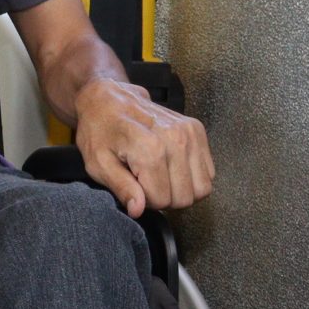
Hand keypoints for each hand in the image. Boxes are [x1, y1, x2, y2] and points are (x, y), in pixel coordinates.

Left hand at [73, 80, 214, 216]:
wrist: (108, 99)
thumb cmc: (99, 131)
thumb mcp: (99, 164)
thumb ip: (121, 188)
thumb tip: (138, 210)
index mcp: (150, 149)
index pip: (163, 200)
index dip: (147, 201)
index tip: (135, 188)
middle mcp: (176, 139)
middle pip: (185, 197)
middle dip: (166, 198)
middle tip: (147, 183)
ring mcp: (190, 132)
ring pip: (202, 187)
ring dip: (181, 188)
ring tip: (160, 176)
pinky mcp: (197, 129)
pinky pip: (209, 172)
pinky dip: (191, 175)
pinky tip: (171, 165)